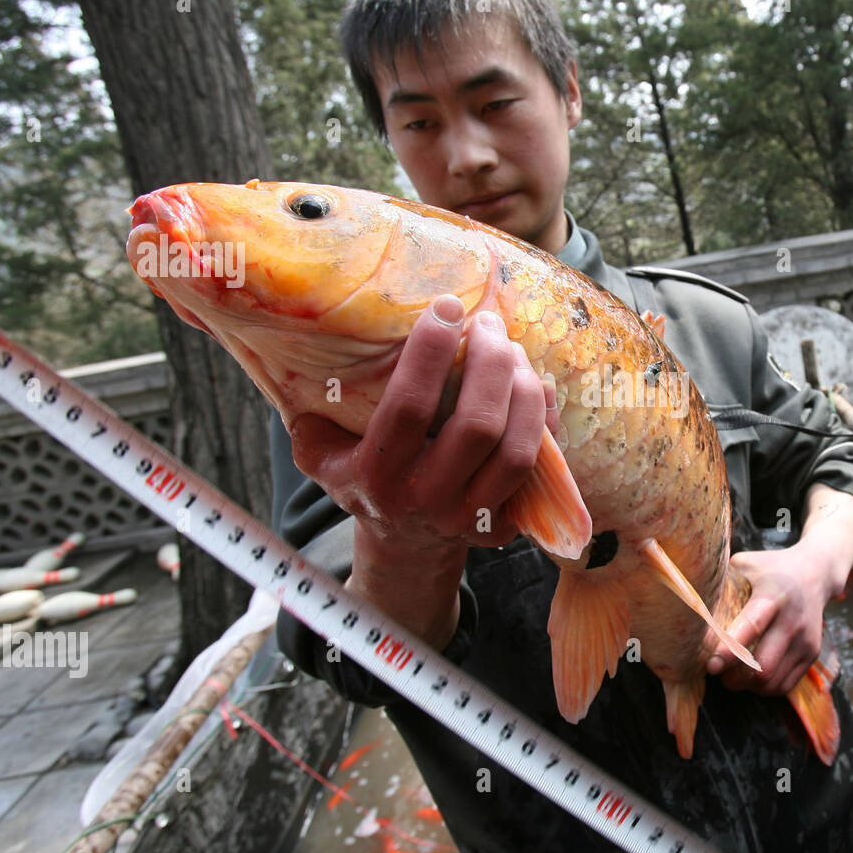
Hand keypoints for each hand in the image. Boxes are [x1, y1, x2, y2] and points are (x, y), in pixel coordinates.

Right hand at [288, 294, 556, 555]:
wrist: (403, 544)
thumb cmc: (361, 477)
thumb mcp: (320, 453)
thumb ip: (313, 411)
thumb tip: (307, 348)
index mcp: (376, 477)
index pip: (409, 408)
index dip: (431, 353)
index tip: (446, 308)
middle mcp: (426, 500)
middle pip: (478, 426)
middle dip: (491, 364)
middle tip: (489, 325)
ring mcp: (471, 518)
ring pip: (518, 449)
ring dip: (523, 389)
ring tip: (514, 351)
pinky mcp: (507, 526)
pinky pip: (540, 467)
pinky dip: (545, 420)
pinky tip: (535, 384)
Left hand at [706, 544, 833, 695]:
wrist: (817, 572)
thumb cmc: (770, 569)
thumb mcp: (746, 565)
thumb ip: (722, 584)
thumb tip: (687, 603)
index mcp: (773, 595)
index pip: (752, 627)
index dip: (730, 650)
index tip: (711, 665)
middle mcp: (793, 620)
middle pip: (763, 667)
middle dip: (734, 677)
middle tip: (716, 671)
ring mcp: (806, 640)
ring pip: (772, 682)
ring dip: (747, 686)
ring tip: (731, 675)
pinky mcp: (812, 654)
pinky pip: (784, 686)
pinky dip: (763, 688)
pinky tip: (750, 677)